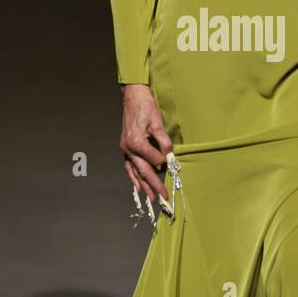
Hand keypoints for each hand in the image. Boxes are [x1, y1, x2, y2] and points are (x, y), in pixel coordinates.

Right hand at [119, 84, 173, 202]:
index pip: (154, 159)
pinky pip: (129, 167)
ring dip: (143, 186)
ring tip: (150, 198)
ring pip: (135, 172)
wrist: (132, 98)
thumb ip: (163, 140)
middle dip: (153, 185)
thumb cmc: (145, 107)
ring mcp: (125, 150)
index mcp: (136, 142)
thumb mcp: (157, 122)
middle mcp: (128, 149)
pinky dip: (134, 178)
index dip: (164, 161)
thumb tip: (168, 154)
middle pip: (143, 171)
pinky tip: (138, 186)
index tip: (172, 163)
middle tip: (162, 197)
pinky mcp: (126, 149)